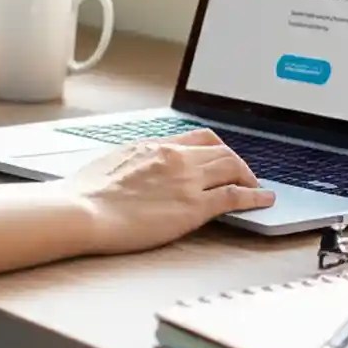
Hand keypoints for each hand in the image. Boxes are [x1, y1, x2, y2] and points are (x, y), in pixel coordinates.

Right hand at [60, 129, 276, 254]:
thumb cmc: (85, 193)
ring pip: (233, 167)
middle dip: (237, 162)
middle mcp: (176, 156)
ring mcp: (187, 180)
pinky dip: (255, 196)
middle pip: (221, 151)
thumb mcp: (112, 163)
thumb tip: (136, 168)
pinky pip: (235, 195)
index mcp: (155, 145)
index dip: (217, 147)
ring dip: (250, 176)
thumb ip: (134, 162)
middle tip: (244, 175)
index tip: (222, 155)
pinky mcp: (194, 206)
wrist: (82, 210)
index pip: (198, 137)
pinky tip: (264, 200)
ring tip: (257, 187)